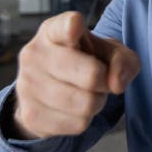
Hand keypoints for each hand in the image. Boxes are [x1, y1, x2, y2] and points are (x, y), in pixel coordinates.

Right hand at [11, 11, 140, 138]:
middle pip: (91, 75)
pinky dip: (85, 119)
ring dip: (96, 102)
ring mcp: (27, 85)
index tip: (75, 26)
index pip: (63, 26)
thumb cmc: (85, 62)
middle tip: (98, 79)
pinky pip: (78, 124)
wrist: (51, 91)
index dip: (72, 27)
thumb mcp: (109, 52)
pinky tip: (73, 108)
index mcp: (54, 30)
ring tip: (86, 93)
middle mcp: (35, 53)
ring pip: (86, 104)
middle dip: (105, 82)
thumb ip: (123, 60)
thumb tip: (116, 84)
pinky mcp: (30, 115)